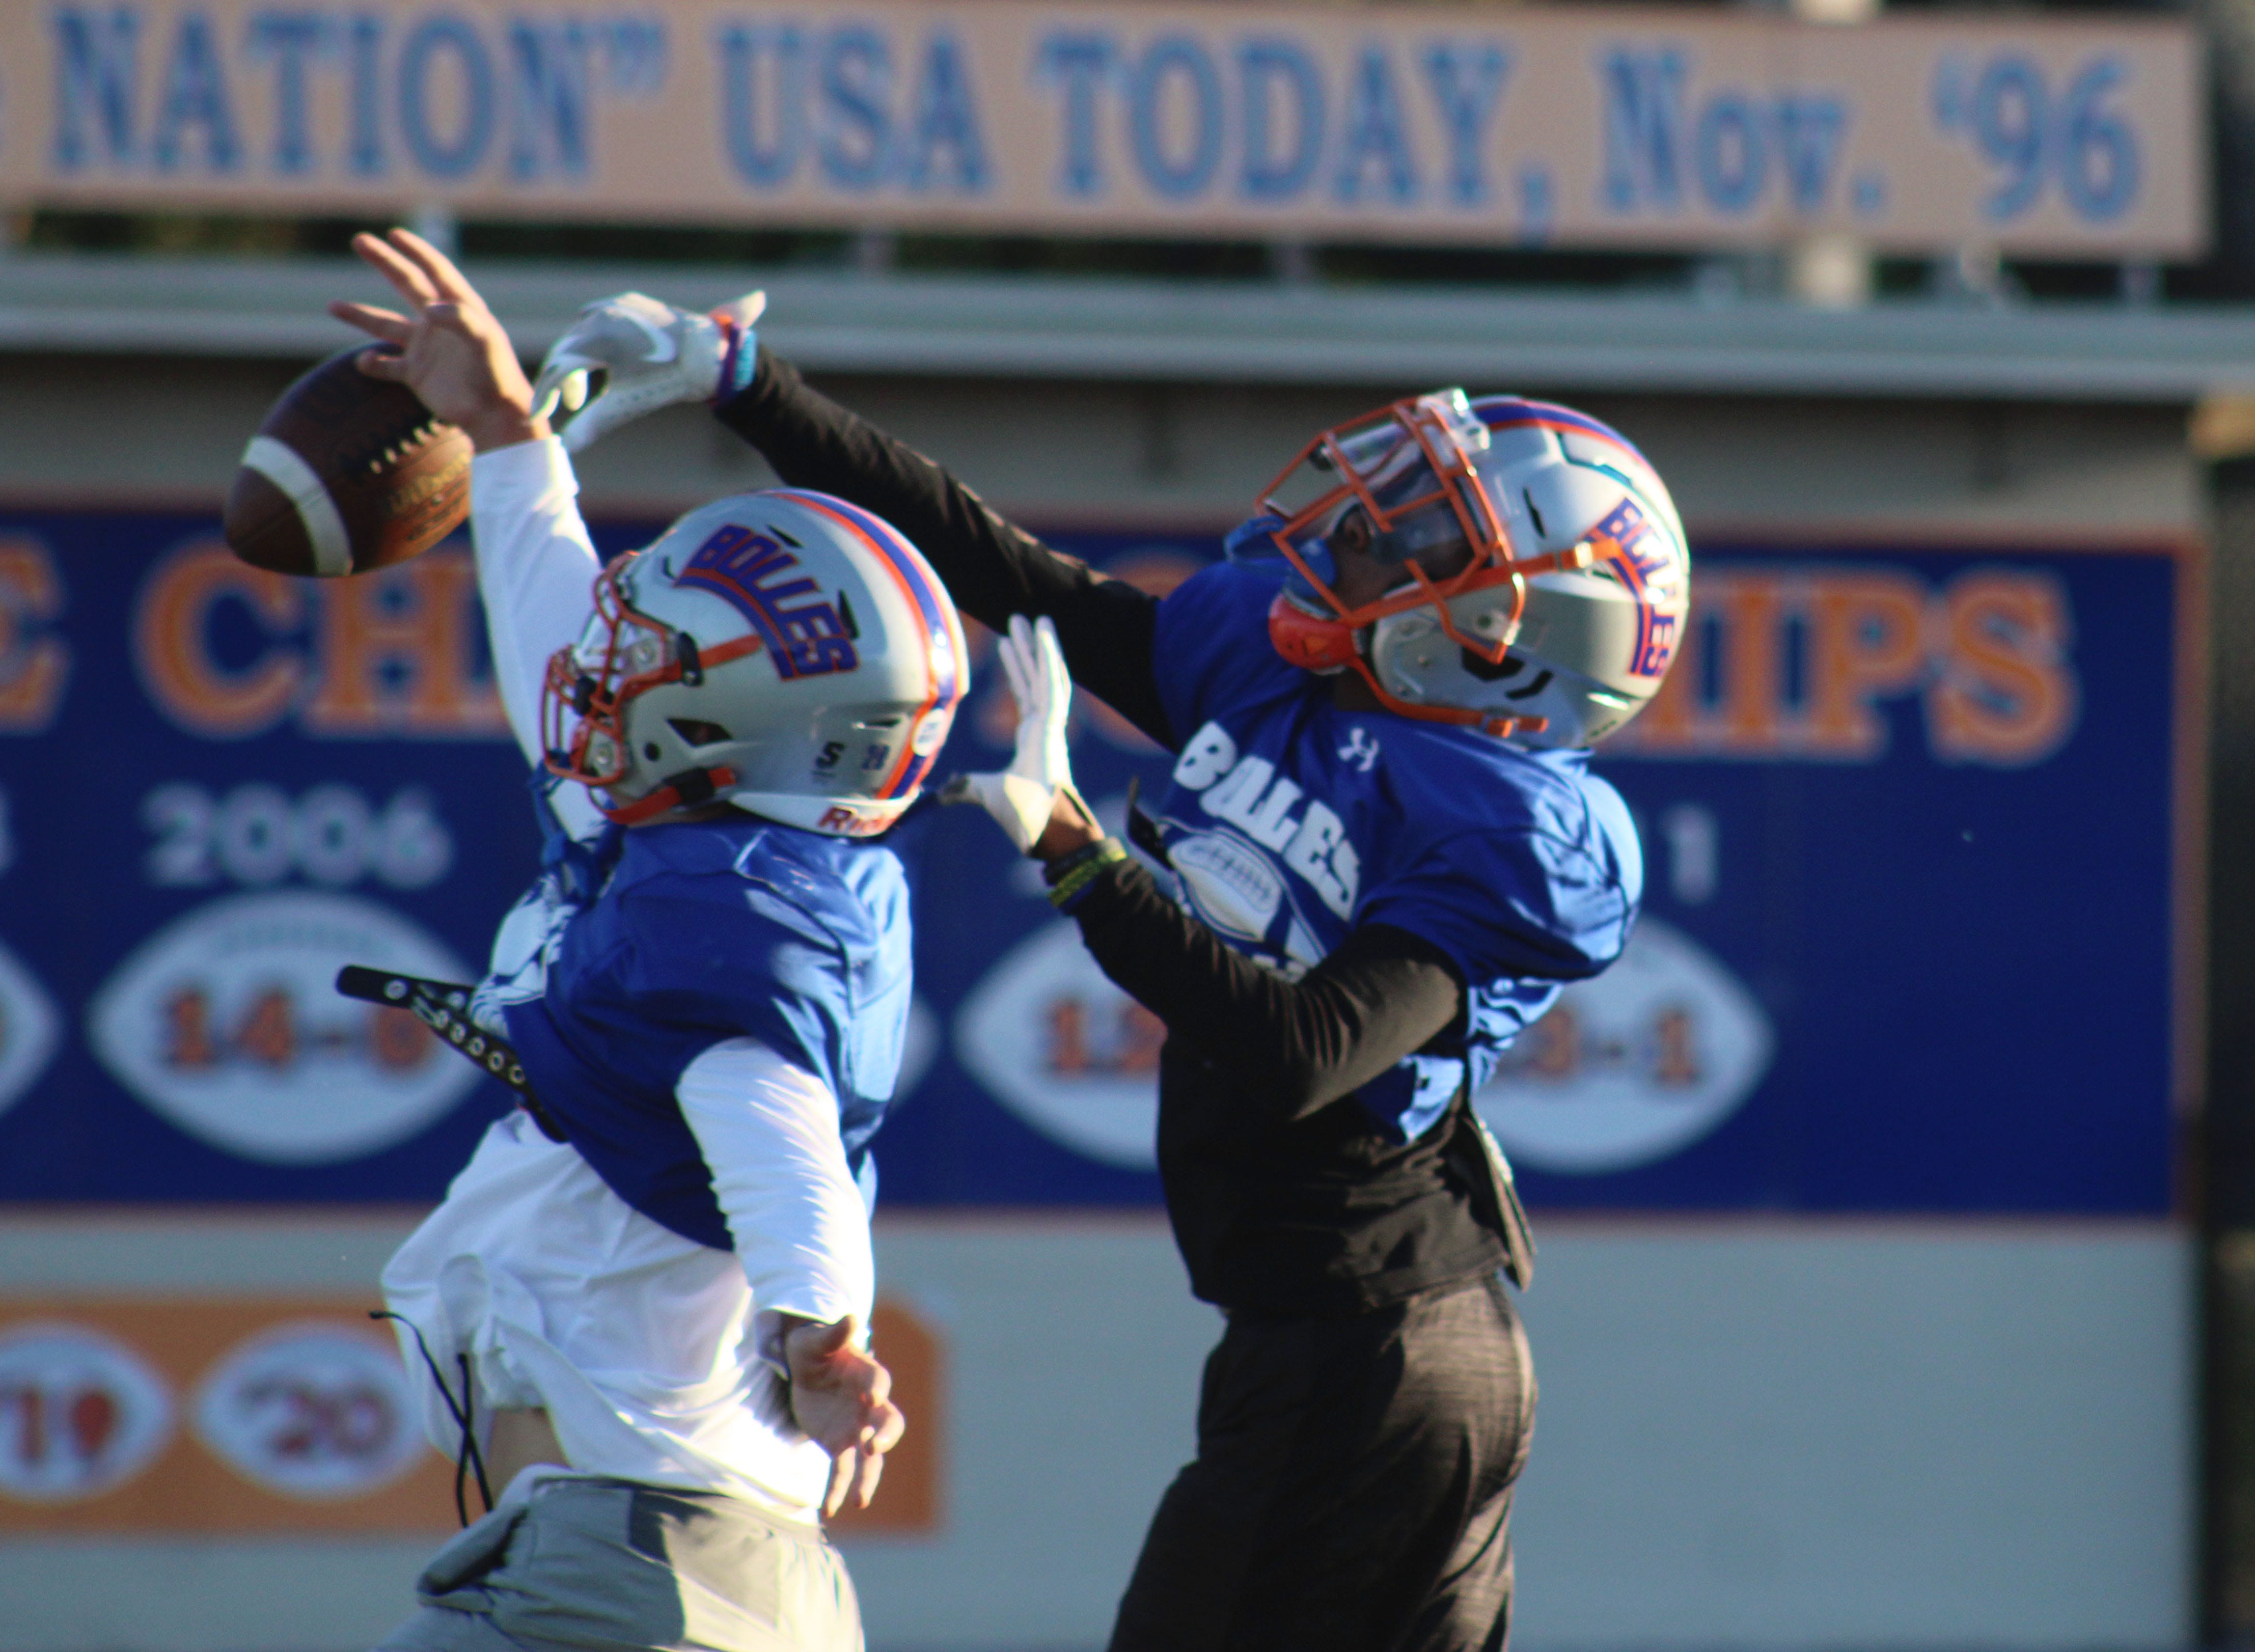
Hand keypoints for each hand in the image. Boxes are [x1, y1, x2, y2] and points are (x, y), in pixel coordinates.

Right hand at [328, 229, 547, 452]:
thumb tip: (429, 308)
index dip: (417, 251)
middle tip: (359, 240)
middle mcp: (440, 324)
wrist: (495, 416)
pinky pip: (387, 366)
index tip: (395, 234)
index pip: (436, 271)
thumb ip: (461, 320)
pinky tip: (365, 363)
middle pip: (406, 285)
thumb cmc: (496, 376)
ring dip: (360, 316)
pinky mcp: (417, 375)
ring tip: (333, 305)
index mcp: (460, 309)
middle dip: (384, 262)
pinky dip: (373, 365)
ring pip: (385, 326)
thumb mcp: (485, 342)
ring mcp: (426, 349)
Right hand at [530, 290, 764, 453]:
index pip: (558, 368)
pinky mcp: (628, 301)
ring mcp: (614, 304)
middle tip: (567, 406)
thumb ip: (592, 424)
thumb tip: (565, 448)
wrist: (711, 353)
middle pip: (565, 350)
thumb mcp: (626, 405)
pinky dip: (591, 340)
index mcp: (595, 338)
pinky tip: (598, 358)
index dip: (545, 394)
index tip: (539, 414)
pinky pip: (597, 319)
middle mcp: (600, 314)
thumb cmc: (670, 380)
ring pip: (580, 333)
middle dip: (561, 380)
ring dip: (577, 361)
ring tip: (584, 390)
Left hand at [783, 1315, 905, 1516]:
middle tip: (874, 1446)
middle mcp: (868, 1405)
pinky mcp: (840, 1445)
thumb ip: (833, 1333)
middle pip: (889, 1422)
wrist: (806, 1369)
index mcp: (865, 1374)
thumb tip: (850, 1317)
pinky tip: (830, 1510)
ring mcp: (857, 1428)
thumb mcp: (815, 1340)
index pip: (878, 1380)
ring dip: (868, 1477)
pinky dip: (837, 1490)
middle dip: (886, 1435)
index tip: (874, 1395)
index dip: (878, 1387)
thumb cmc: (814, 1348)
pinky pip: (843, 1471)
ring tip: (860, 1500)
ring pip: (871, 1457)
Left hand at [941, 614, 1094, 854]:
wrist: (1041, 827)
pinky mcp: (1054, 724)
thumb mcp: (983, 794)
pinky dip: (1049, 658)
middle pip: (1035, 678)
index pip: (1023, 695)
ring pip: (1047, 676)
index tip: (1007, 647)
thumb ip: (965, 788)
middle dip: (1028, 650)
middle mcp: (1043, 728)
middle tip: (1020, 621)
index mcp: (1032, 740)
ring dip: (1041, 647)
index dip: (1016, 671)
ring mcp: (1051, 725)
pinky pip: (1052, 683)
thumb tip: (942, 794)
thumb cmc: (1021, 816)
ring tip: (1035, 620)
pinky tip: (1044, 634)